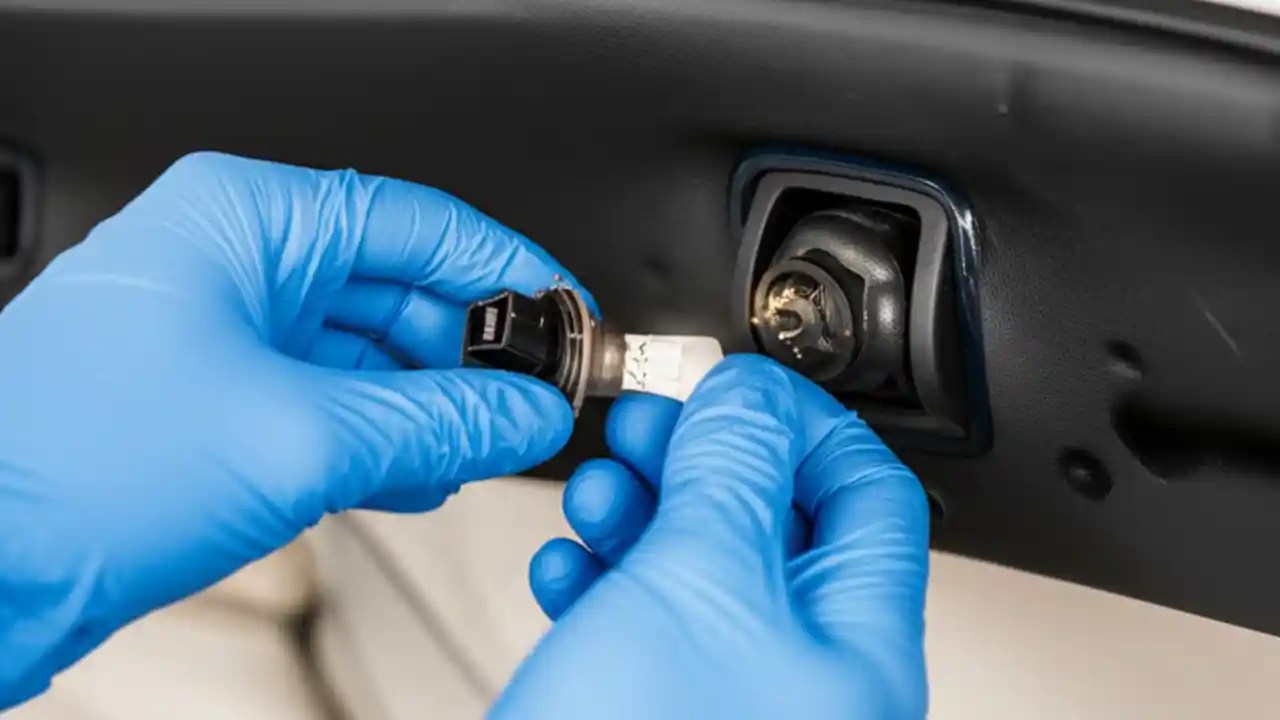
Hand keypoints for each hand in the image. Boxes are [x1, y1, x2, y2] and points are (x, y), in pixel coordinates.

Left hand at [0, 152, 584, 705]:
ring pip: (363, 351)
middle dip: (472, 348)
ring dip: (430, 401)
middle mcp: (229, 263)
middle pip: (396, 286)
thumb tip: (523, 412)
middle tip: (534, 396)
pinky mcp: (208, 404)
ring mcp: (215, 335)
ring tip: (487, 442)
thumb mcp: (299, 437)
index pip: (418, 222)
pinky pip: (323, 402)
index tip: (565, 311)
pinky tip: (420, 472)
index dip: (508, 268)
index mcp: (245, 220)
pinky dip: (379, 435)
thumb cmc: (71, 473)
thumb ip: (437, 420)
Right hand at [501, 355, 929, 718]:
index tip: (734, 385)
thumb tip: (750, 392)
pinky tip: (572, 567)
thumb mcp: (695, 583)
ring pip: (701, 569)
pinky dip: (607, 578)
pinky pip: (646, 625)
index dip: (802, 422)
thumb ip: (732, 469)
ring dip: (646, 511)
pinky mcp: (657, 714)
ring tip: (601, 490)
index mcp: (855, 649)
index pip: (869, 494)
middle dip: (707, 459)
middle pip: (776, 524)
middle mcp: (803, 680)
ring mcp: (727, 700)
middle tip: (652, 424)